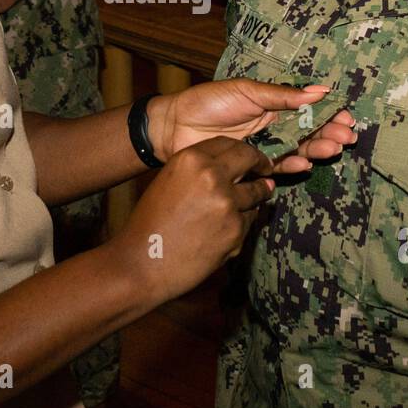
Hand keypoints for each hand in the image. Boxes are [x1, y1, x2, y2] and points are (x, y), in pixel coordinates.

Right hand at [114, 136, 274, 303]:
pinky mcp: (236, 230)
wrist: (143, 263)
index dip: (244, 149)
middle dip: (260, 165)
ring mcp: (227, 203)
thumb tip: (234, 168)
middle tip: (265, 171)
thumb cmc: (151, 224)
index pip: (229, 143)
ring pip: (256, 192)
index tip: (252, 157)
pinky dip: (242, 223)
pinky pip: (250, 220)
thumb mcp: (170, 182)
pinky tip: (224, 231)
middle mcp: (212, 176)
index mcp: (191, 159)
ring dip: (257, 195)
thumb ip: (198, 170)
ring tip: (252, 199)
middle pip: (250, 159)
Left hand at [147, 79, 356, 174]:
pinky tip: (304, 163)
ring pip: (297, 150)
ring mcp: (264, 147)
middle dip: (329, 134)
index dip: (328, 114)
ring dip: (316, 150)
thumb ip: (282, 95)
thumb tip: (320, 91)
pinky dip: (292, 166)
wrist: (175, 126)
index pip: (308, 109)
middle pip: (308, 132)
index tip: (347, 117)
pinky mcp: (253, 166)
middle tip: (345, 137)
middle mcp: (273, 126)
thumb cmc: (208, 102)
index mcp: (273, 105)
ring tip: (332, 149)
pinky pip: (277, 167)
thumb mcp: (247, 92)